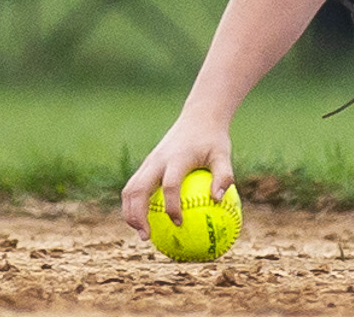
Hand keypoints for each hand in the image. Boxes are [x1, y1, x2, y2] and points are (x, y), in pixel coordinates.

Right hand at [121, 118, 233, 236]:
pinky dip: (133, 204)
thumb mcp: (223, 154)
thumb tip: (218, 200)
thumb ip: (224, 175)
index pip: (171, 185)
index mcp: (177, 158)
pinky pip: (134, 186)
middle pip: (137, 189)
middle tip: (145, 237)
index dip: (172, 206)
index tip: (178, 224)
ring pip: (130, 189)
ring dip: (129, 212)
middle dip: (136, 215)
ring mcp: (149, 162)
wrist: (198, 117)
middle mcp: (158, 160)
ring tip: (140, 232)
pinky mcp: (146, 164)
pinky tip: (144, 220)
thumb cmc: (213, 139)